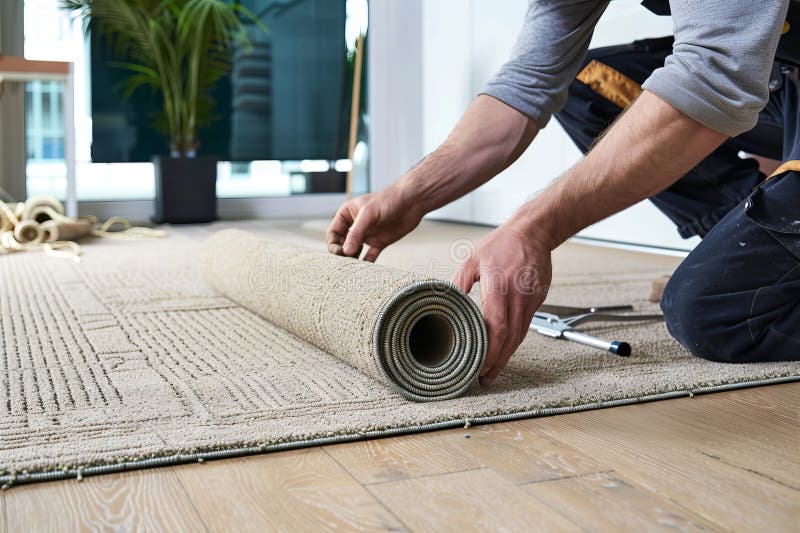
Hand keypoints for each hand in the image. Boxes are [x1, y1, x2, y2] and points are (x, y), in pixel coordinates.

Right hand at [326, 185, 423, 261]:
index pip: (333, 233)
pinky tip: (366, 270)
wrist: (412, 201)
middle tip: (346, 262)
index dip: (333, 244)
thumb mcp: (368, 214)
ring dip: (353, 260)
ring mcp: (367, 234)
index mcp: (347, 214)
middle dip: (342, 254)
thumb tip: (346, 251)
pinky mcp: (379, 242)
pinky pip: (370, 256)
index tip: (340, 253)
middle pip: (341, 244)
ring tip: (354, 268)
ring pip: (354, 251)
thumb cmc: (389, 200)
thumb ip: (356, 233)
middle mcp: (355, 225)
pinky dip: (367, 263)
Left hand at [452, 224, 551, 385]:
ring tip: (493, 370)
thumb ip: (458, 283)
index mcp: (498, 286)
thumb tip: (445, 304)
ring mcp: (531, 299)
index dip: (488, 350)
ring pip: (520, 335)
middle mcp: (518, 295)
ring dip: (507, 356)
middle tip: (484, 377)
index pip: (496, 326)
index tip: (478, 364)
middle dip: (497, 361)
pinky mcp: (538, 299)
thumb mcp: (472, 260)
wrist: (534, 232)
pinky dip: (514, 340)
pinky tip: (504, 348)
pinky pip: (526, 325)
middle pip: (509, 338)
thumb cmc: (501, 244)